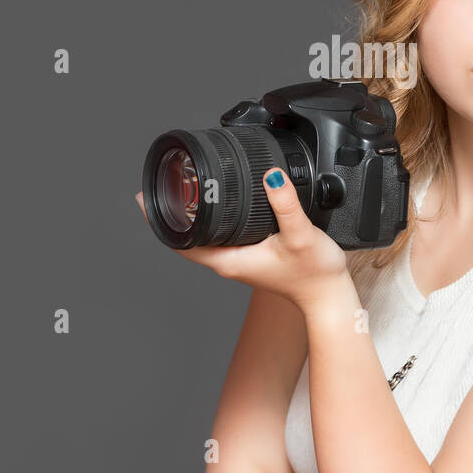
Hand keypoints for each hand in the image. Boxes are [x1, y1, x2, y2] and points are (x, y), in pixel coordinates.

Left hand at [135, 167, 350, 311]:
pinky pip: (219, 237)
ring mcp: (238, 261)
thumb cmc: (313, 274)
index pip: (181, 242)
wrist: (328, 296)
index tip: (144, 199)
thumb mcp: (300, 235)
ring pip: (202, 238)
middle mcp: (228, 263)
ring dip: (189, 217)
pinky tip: (215, 206)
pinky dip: (209, 221)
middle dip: (170, 213)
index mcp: (228, 261)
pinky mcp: (250, 257)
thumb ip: (286, 205)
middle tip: (157, 185)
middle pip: (186, 238)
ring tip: (178, 190)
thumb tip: (270, 176)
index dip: (160, 221)